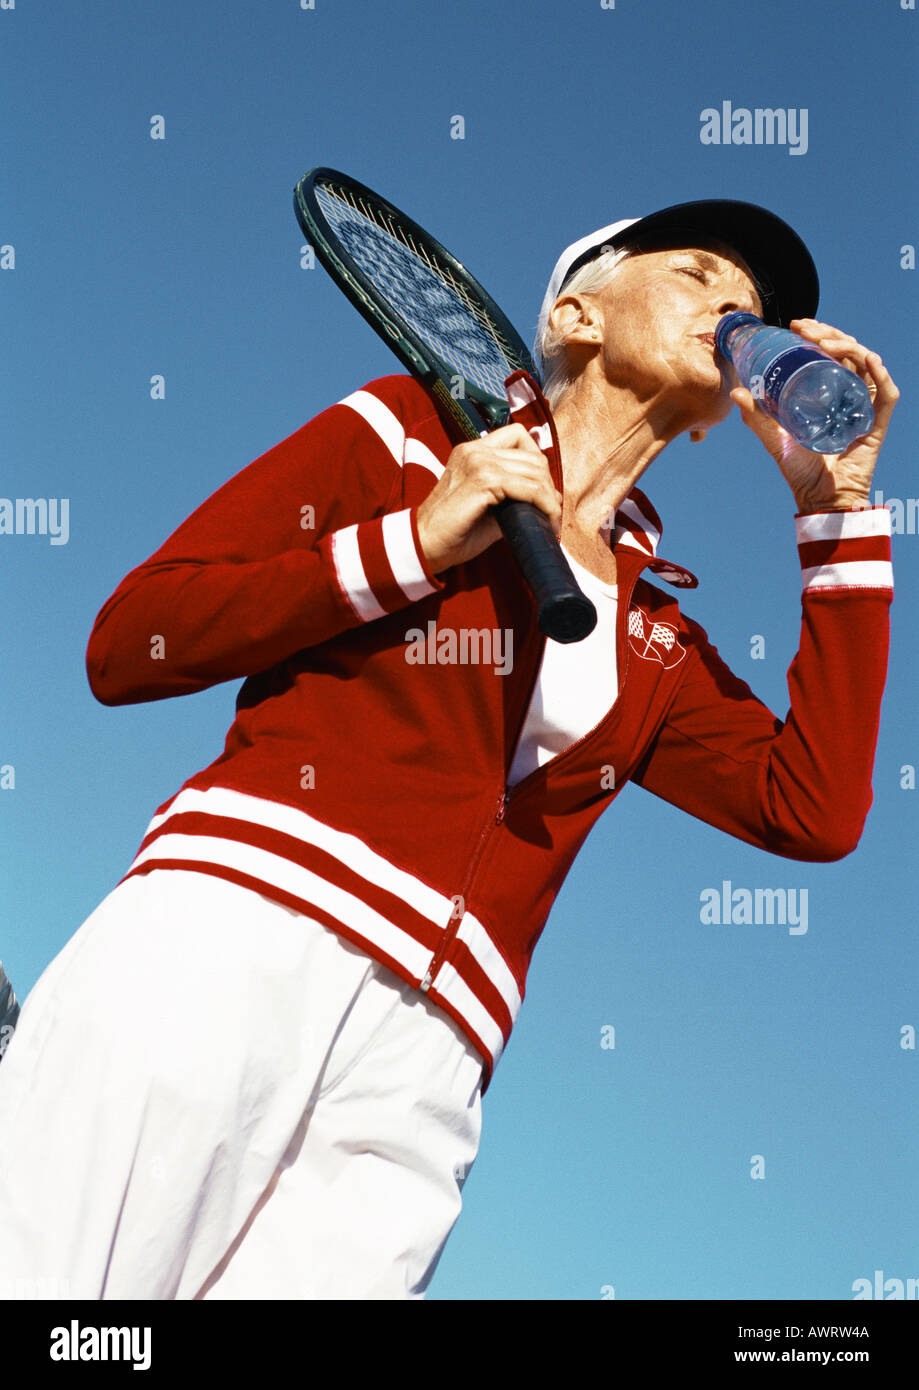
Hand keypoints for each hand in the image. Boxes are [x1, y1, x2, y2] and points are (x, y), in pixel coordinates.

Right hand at [415, 423, 561, 573]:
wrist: (425, 546)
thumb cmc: (454, 532)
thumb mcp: (488, 507)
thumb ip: (513, 495)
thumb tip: (550, 498)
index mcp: (473, 451)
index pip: (518, 436)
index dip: (537, 461)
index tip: (542, 491)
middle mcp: (475, 450)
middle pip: (533, 455)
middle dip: (548, 485)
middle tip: (550, 512)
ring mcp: (478, 462)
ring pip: (535, 470)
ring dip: (549, 498)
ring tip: (550, 520)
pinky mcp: (483, 481)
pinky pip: (529, 488)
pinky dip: (545, 505)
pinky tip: (546, 521)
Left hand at [728, 319, 898, 512]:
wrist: (819, 498)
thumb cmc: (800, 470)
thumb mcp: (774, 438)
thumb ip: (757, 417)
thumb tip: (737, 391)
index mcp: (829, 393)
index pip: (829, 353)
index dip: (817, 334)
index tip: (796, 325)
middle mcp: (849, 395)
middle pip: (847, 352)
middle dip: (829, 332)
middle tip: (805, 328)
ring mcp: (864, 407)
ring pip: (866, 364)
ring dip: (848, 345)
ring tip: (823, 341)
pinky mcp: (878, 423)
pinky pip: (886, 392)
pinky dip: (879, 373)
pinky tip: (866, 359)